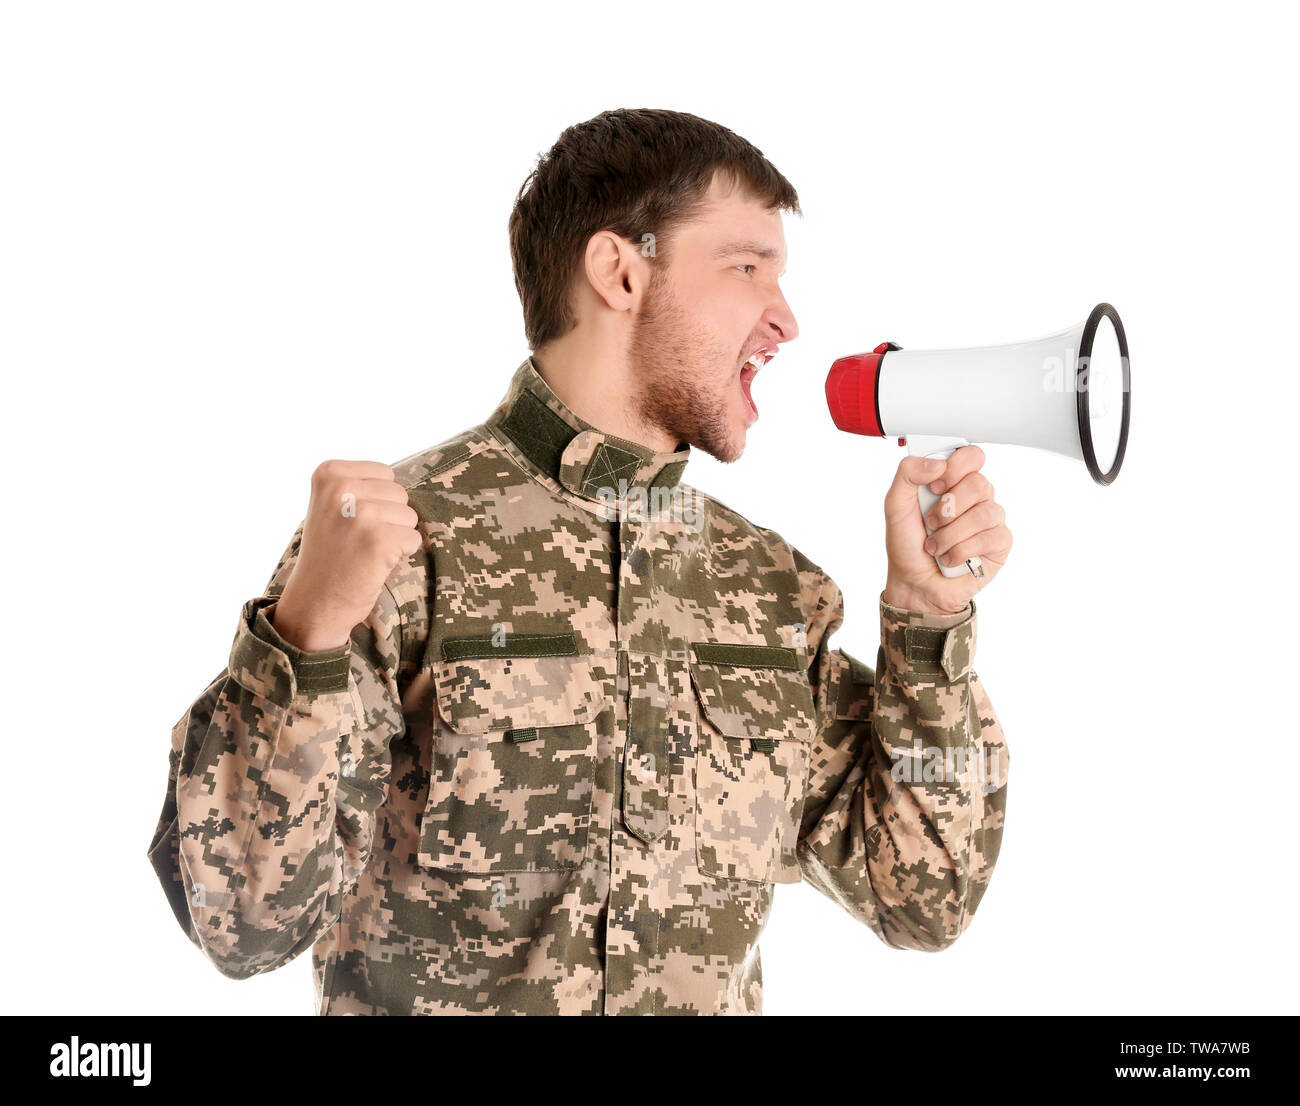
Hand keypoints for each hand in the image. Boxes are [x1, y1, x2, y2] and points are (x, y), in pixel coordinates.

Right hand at [271, 460, 421, 650]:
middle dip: (388, 519)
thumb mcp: (331, 505)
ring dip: (395, 537)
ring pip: (410, 516)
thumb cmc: (330, 553)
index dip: (377, 501)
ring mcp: (361, 514)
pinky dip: (401, 555)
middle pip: (400, 493)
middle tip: (358, 541)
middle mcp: (342, 488)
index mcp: (329, 473)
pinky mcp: (380, 540)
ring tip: (365, 552)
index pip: (385, 473)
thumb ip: (361, 485)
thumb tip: (415, 476)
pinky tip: (374, 564)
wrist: (314, 602)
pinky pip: (414, 539)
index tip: (350, 522)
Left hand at [881, 445, 1011, 615]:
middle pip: (979, 484)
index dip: (956, 468)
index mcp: (953, 482)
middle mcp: (976, 497)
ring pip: (984, 513)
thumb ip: (907, 475)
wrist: (914, 583)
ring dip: (950, 536)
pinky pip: (992, 537)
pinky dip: (962, 551)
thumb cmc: (907, 544)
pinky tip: (951, 559)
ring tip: (935, 547)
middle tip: (931, 523)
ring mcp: (990, 519)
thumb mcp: (895, 506)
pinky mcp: (999, 543)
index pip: (971, 456)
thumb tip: (937, 463)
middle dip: (948, 509)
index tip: (935, 487)